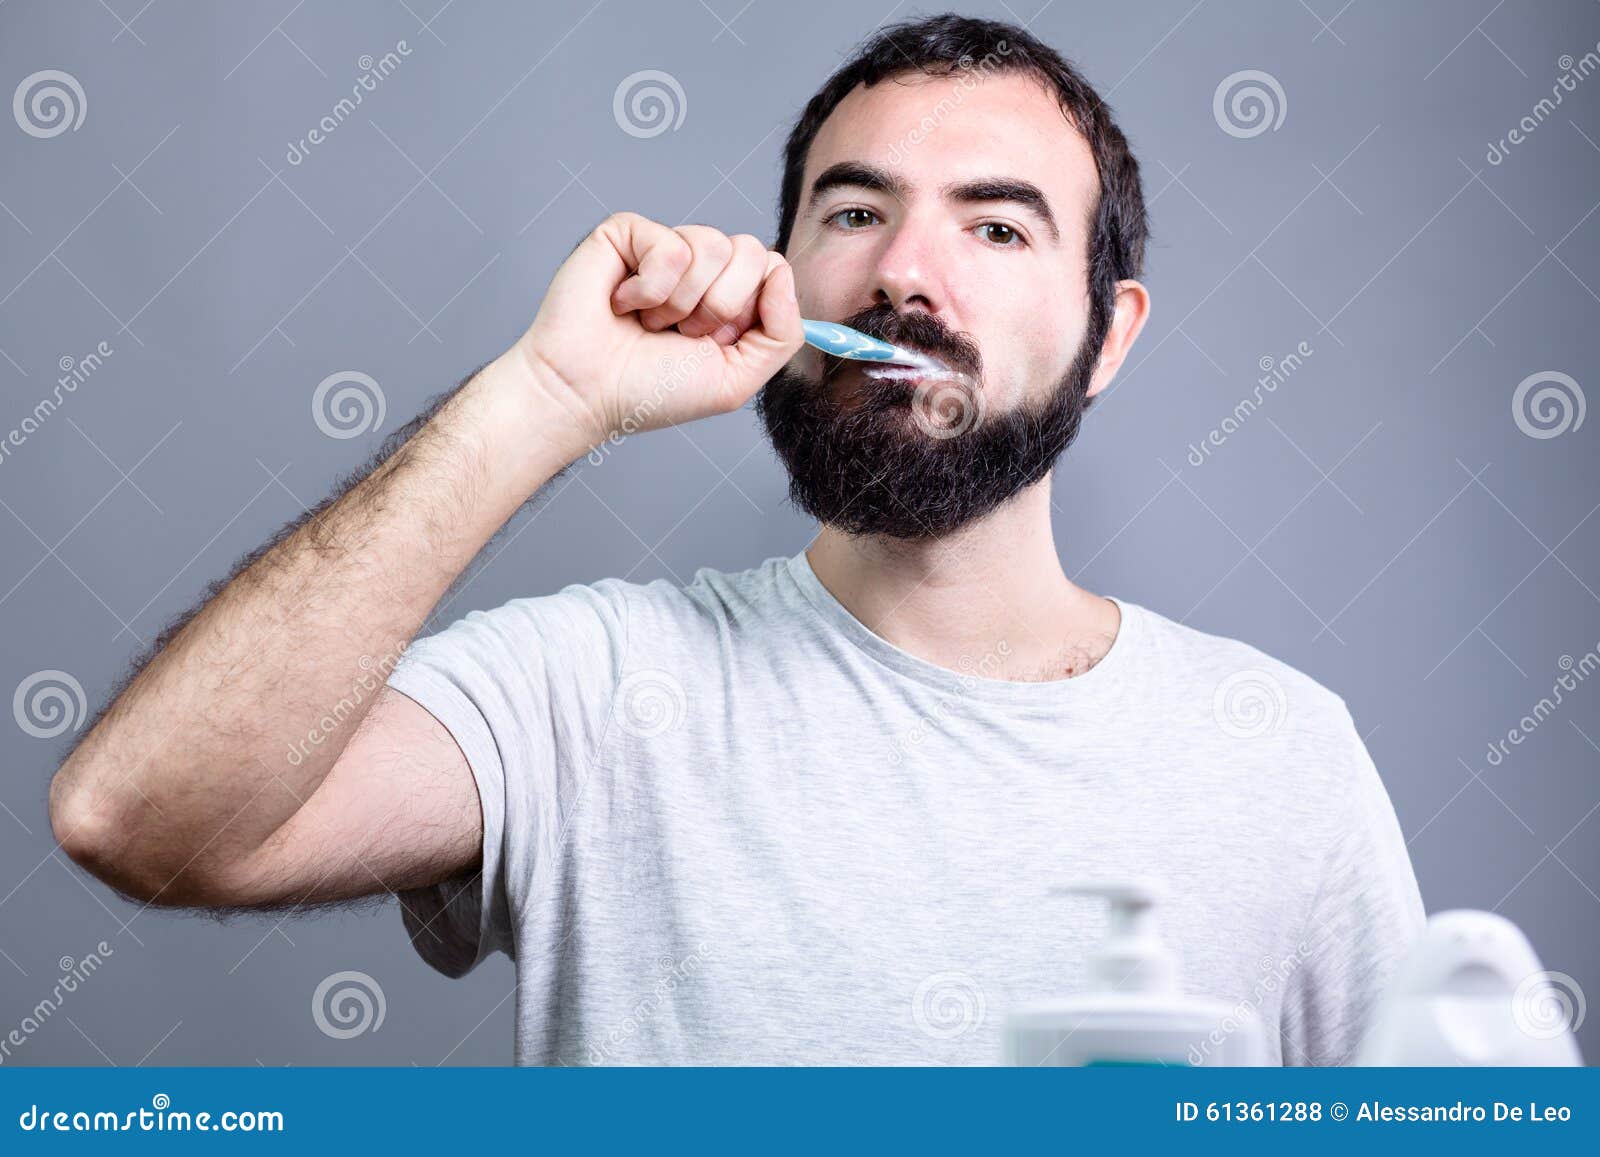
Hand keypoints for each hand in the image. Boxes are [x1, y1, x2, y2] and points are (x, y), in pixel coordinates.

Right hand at [510, 212, 802, 446]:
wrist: (586, 393)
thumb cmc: (650, 391)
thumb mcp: (737, 378)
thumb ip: (782, 333)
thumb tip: (782, 273)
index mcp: (729, 297)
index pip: (773, 269)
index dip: (751, 309)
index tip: (717, 340)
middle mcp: (701, 268)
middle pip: (751, 251)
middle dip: (720, 306)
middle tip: (682, 333)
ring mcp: (664, 248)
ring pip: (713, 245)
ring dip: (681, 302)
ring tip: (650, 323)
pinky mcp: (628, 234)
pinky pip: (669, 245)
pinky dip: (649, 289)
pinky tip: (623, 304)